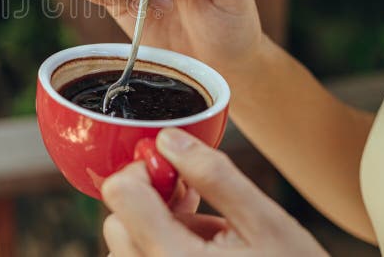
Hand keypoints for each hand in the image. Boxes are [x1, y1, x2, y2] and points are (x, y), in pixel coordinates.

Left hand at [101, 128, 327, 256]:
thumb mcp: (268, 224)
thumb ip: (214, 176)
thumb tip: (169, 139)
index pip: (120, 192)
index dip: (144, 169)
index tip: (174, 171)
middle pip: (116, 221)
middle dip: (151, 202)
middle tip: (196, 202)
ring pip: (127, 245)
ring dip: (159, 230)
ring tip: (211, 240)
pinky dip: (162, 251)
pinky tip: (205, 256)